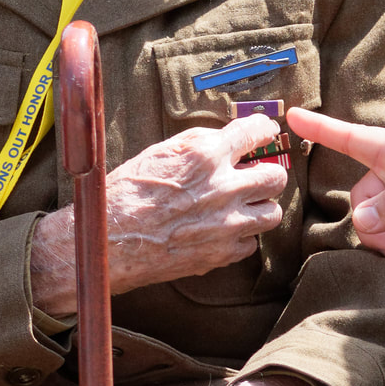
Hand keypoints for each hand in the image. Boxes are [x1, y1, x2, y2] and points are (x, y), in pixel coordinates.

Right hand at [29, 114, 287, 315]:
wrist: (108, 241)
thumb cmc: (126, 194)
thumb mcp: (161, 153)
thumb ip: (200, 145)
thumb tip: (227, 141)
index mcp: (206, 154)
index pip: (257, 132)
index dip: (263, 132)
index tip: (264, 134)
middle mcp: (224, 188)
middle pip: (276, 176)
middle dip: (267, 173)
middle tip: (253, 176)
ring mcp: (227, 224)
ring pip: (272, 214)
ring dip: (259, 208)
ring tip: (242, 207)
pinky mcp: (222, 254)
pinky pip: (250, 244)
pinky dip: (240, 238)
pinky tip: (221, 232)